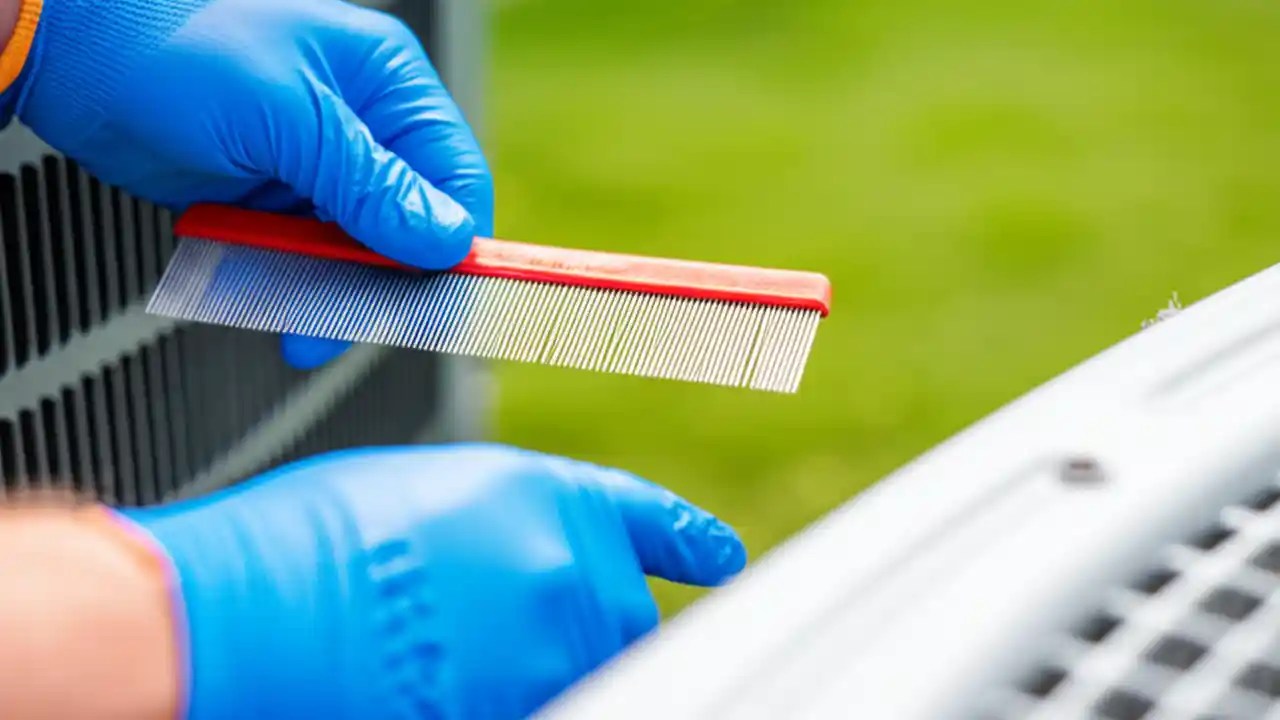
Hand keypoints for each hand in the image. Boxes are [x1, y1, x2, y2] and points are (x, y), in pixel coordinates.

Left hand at [6, 0, 492, 368]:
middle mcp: (362, 126)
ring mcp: (318, 166)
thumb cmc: (175, 47)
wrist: (75, 59)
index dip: (452, 239)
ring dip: (335, 293)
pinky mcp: (276, 201)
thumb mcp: (287, 117)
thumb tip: (442, 239)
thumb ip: (369, 184)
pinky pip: (306, 259)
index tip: (440, 292)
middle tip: (361, 321)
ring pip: (358, 252)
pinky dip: (294, 286)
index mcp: (386, 84)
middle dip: (386, 278)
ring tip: (306, 325)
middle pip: (410, 223)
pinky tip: (278, 303)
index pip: (454, 174)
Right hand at [119, 445, 746, 719]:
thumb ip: (508, 523)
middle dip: (587, 619)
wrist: (239, 614)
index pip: (647, 519)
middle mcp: (566, 571)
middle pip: (625, 615)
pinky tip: (450, 678)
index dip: (689, 540)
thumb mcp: (427, 494)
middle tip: (510, 624)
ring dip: (547, 665)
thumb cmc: (307, 541)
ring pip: (591, 666)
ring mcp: (546, 652)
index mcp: (545, 495)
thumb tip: (533, 555)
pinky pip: (552, 700)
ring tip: (460, 651)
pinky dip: (521, 692)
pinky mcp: (513, 707)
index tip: (721, 559)